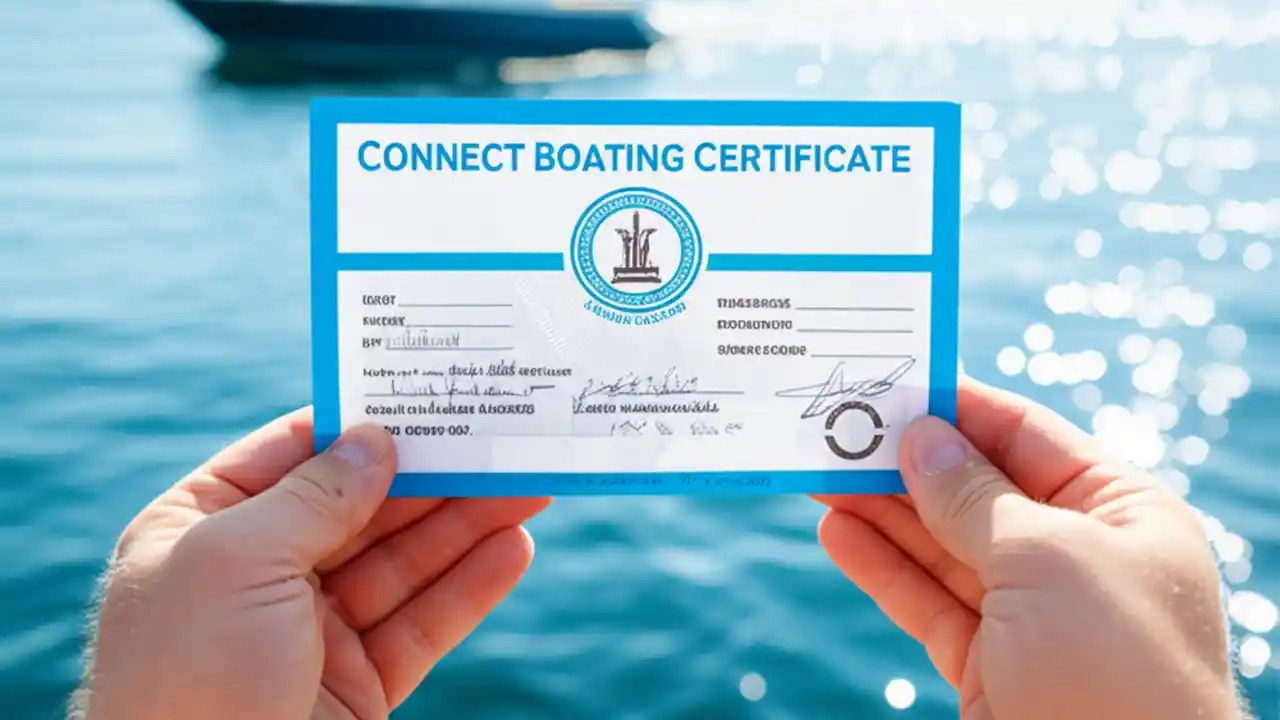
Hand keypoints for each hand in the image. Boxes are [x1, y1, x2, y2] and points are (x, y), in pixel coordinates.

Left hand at [80, 408, 549, 719]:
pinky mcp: (356, 685)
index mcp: (201, 533)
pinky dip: (470, 587)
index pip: (290, 457)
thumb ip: (313, 495)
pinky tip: (513, 550)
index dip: (358, 425)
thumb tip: (373, 440)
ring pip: (402, 564)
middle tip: (499, 441)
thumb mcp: (236, 561)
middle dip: (431, 475)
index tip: (424, 395)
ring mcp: (309, 634)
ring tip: (530, 487)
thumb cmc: (190, 678)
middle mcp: (257, 578)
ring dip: (466, 525)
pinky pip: (422, 623)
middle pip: (361, 508)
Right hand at [816, 377, 1238, 719]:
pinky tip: (836, 534)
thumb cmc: (1114, 672)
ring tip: (816, 473)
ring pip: (940, 546)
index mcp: (1122, 514)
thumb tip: (919, 436)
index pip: (1026, 435)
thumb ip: (973, 495)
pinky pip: (927, 601)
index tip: (890, 379)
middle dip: (904, 459)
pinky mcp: (990, 667)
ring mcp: (1031, 617)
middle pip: (973, 489)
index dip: (956, 405)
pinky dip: (880, 568)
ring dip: (878, 510)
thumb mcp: (1047, 559)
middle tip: (833, 426)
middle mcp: (1078, 558)